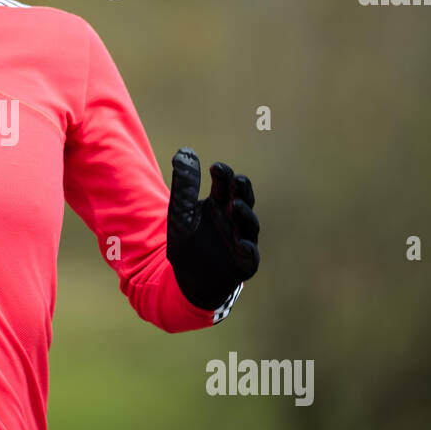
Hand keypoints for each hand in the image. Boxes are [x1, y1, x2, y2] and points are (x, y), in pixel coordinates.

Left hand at [166, 147, 259, 310]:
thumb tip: (184, 150)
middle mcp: (235, 219)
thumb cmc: (188, 241)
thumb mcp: (181, 212)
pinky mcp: (245, 262)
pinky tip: (242, 243)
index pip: (226, 184)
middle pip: (244, 199)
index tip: (215, 167)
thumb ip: (184, 184)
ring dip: (245, 215)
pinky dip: (247, 248)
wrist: (189, 278)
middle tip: (238, 180)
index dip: (223, 174)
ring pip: (249, 225)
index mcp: (220, 203)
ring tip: (236, 206)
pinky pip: (250, 254)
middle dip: (243, 190)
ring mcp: (242, 239)